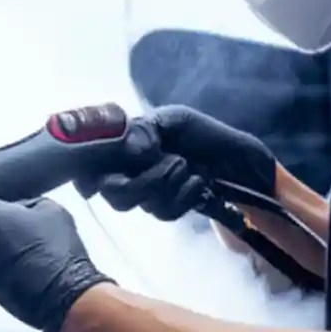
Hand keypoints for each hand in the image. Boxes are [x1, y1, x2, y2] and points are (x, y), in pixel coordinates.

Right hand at [77, 106, 276, 221]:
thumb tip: (131, 151)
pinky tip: (199, 183)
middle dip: (142, 180)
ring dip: (169, 184)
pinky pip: (161, 211)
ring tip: (191, 168)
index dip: (87, 170)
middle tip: (174, 162)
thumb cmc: (205, 135)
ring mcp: (145, 190)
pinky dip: (183, 196)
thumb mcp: (176, 120)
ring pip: (136, 203)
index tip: (102, 174)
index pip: (87, 160)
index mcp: (122, 142)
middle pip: (109, 190)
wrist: (243, 162)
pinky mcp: (166, 207)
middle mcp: (127, 168)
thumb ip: (146, 129)